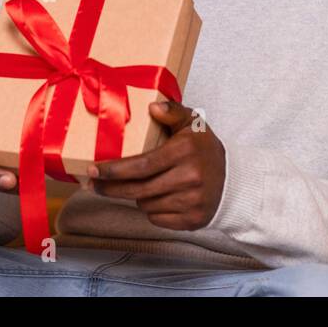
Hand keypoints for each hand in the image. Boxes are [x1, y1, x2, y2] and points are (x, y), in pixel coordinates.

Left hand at [87, 100, 224, 230]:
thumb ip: (172, 111)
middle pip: (138, 189)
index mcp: (184, 152)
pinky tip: (156, 198)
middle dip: (112, 189)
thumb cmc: (204, 150)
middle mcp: (189, 178)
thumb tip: (152, 107)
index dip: (114, 171)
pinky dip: (152, 210)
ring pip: (146, 205)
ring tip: (139, 186)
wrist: (233, 181)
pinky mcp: (193, 220)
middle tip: (94, 186)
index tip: (94, 171)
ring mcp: (192, 201)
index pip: (141, 165)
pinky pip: (157, 219)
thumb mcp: (193, 123)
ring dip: (137, 197)